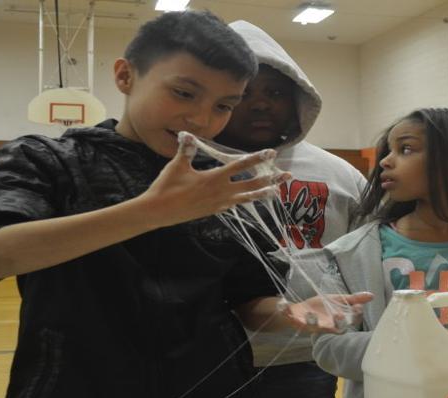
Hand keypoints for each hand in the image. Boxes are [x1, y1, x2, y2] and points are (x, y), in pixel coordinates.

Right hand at [139, 133, 289, 227]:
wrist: (159, 212)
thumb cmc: (166, 187)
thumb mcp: (177, 166)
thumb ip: (186, 150)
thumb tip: (188, 134)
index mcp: (214, 178)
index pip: (240, 166)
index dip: (257, 159)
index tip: (271, 153)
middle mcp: (221, 192)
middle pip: (252, 184)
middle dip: (271, 179)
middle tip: (288, 175)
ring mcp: (220, 203)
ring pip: (247, 197)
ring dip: (263, 193)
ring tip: (277, 191)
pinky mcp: (216, 210)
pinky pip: (236, 204)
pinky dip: (246, 200)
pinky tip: (251, 198)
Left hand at [281, 292, 374, 333]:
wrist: (300, 310)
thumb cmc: (322, 308)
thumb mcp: (338, 301)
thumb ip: (353, 299)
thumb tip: (371, 295)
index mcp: (336, 322)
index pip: (348, 323)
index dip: (354, 317)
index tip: (357, 308)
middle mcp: (324, 327)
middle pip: (333, 329)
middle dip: (336, 323)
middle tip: (338, 315)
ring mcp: (309, 325)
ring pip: (311, 326)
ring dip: (311, 320)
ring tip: (310, 313)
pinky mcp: (295, 321)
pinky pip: (290, 318)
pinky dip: (286, 310)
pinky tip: (283, 303)